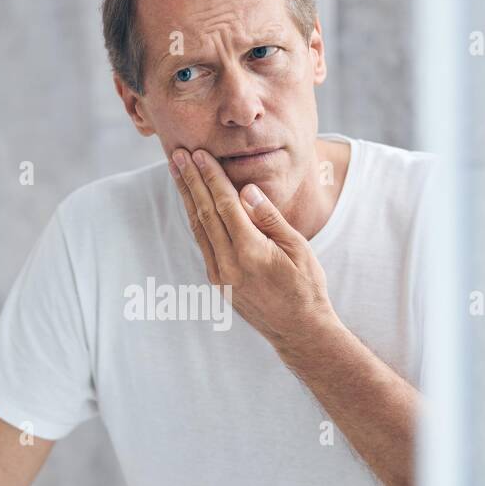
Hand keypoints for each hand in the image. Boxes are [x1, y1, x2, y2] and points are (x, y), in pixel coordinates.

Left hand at [168, 146, 338, 351]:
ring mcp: (220, 276)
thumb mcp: (297, 248)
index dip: (210, 177)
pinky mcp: (218, 283)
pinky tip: (192, 204)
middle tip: (178, 155)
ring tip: (178, 173)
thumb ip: (269, 218)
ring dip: (187, 198)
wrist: (299, 330)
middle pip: (204, 213)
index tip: (199, 155)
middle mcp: (229, 264)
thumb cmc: (307, 287)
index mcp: (250, 251)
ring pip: (198, 229)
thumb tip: (246, 190)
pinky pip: (203, 244)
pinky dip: (196, 220)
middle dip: (191, 181)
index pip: (224, 205)